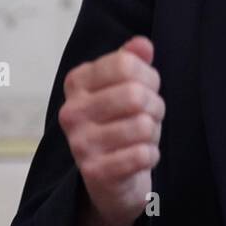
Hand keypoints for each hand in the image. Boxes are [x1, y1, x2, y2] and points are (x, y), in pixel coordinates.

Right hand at [59, 35, 163, 225]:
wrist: (110, 180)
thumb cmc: (120, 123)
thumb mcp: (124, 86)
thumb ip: (132, 60)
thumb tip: (142, 45)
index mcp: (77, 82)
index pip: (126, 63)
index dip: (148, 76)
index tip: (146, 88)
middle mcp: (71, 111)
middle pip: (135, 94)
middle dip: (154, 105)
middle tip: (148, 116)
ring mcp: (80, 143)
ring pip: (142, 125)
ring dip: (152, 132)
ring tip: (142, 137)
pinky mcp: (95, 172)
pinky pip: (142, 154)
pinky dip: (151, 155)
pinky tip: (139, 157)